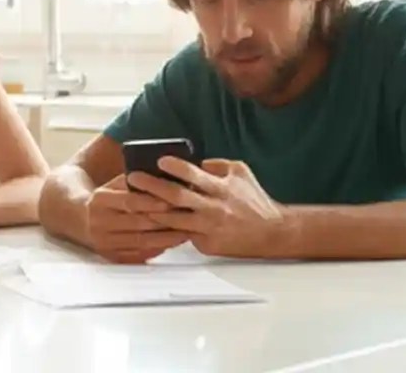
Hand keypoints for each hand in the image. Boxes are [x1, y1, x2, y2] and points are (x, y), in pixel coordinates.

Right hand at [84, 174, 190, 263]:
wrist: (81, 220)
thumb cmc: (106, 199)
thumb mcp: (112, 185)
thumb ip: (133, 182)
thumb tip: (163, 177)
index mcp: (99, 200)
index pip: (129, 201)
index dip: (151, 202)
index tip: (171, 201)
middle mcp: (99, 222)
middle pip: (137, 223)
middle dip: (164, 221)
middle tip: (187, 217)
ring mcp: (105, 242)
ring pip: (141, 242)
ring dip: (167, 238)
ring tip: (186, 231)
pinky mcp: (112, 256)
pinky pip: (140, 254)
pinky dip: (159, 249)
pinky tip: (173, 242)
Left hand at [130, 157, 287, 258]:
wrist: (272, 233)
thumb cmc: (254, 200)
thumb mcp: (240, 173)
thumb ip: (215, 165)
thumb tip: (192, 161)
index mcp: (222, 188)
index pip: (194, 174)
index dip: (175, 167)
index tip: (159, 160)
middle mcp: (214, 208)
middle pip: (176, 197)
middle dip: (151, 186)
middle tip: (133, 178)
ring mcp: (209, 228)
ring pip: (172, 220)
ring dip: (151, 210)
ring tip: (133, 202)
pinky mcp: (206, 245)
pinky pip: (181, 235)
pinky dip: (165, 228)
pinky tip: (149, 222)